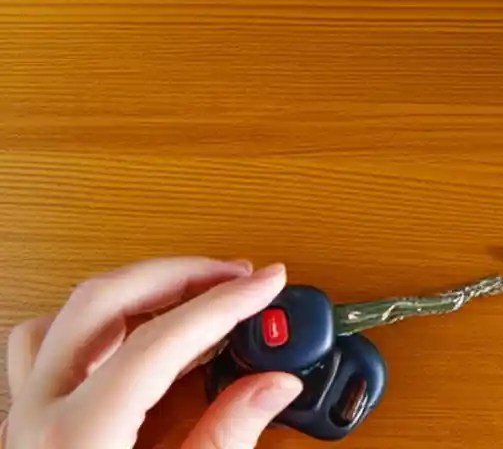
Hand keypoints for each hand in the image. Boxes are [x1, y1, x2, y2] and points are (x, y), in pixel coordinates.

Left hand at [3, 258, 299, 448]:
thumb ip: (227, 436)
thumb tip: (273, 384)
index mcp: (78, 435)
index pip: (160, 338)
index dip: (222, 303)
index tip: (265, 283)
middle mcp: (38, 415)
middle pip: (104, 301)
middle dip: (179, 275)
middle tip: (237, 276)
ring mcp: (20, 419)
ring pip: (62, 317)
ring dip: (131, 292)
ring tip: (187, 293)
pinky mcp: (23, 430)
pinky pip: (41, 350)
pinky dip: (91, 326)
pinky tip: (130, 334)